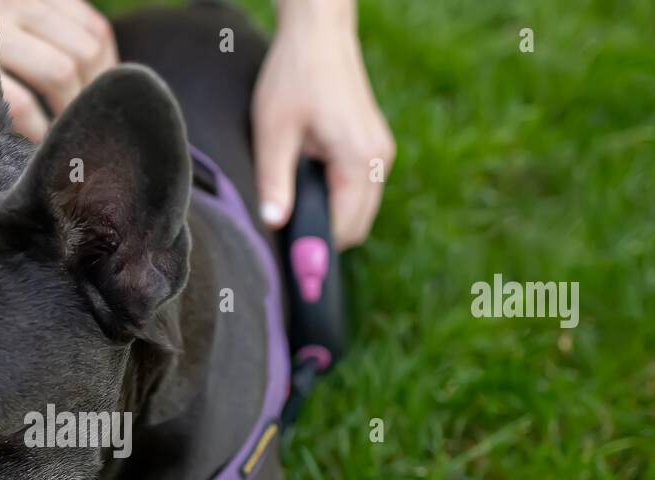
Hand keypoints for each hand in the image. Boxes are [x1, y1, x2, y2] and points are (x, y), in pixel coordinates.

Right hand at [0, 0, 117, 140]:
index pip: (92, 29)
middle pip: (87, 52)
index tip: (97, 109)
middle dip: (94, 100)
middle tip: (82, 138)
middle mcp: (15, 2)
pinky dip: (33, 132)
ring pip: (63, 74)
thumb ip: (14, 38)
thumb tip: (51, 88)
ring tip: (59, 150)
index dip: (105, 73)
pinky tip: (26, 152)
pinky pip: (20, 102)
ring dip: (68, 118)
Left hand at [252, 0, 394, 248]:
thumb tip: (273, 224)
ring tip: (294, 216)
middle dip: (324, 241)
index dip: (317, 253)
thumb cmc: (294, 75)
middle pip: (356, 227)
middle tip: (286, 249)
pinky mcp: (375, 147)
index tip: (293, 271)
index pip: (344, 228)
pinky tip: (309, 194)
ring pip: (360, 211)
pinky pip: (360, 192)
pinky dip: (338, 202)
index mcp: (358, 158)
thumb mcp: (273, 130)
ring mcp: (381, 153)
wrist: (319, 33)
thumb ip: (275, 181)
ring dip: (330, 220)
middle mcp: (379, 159)